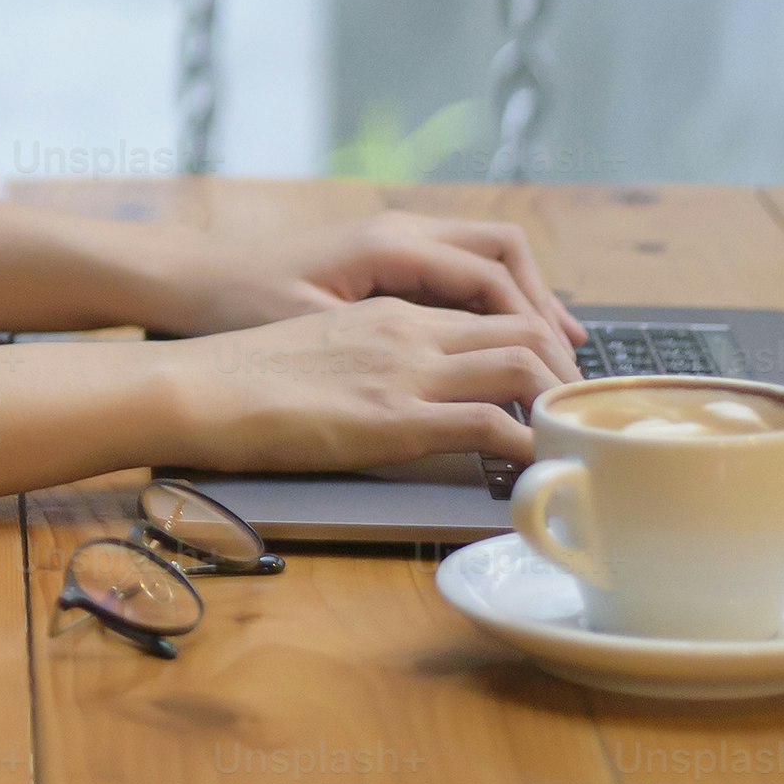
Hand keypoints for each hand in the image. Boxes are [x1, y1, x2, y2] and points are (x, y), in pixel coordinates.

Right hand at [0, 297, 575, 495]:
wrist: (199, 385)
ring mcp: (407, 372)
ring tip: (575, 442)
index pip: (489, 312)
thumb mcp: (320, 348)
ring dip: (561, 404)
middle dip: (567, 370)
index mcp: (391, 313)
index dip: (536, 343)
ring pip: (523, 367)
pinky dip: (529, 446)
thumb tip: (402, 397)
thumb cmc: (242, 377)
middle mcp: (411, 332)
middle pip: (524, 329)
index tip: (555, 381)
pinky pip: (491, 424)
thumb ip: (372, 360)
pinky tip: (540, 471)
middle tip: (584, 414)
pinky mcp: (396, 418)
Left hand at [174, 213, 585, 361]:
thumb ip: (388, 353)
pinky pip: (457, 272)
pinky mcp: (384, 261)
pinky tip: (500, 344)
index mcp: (392, 245)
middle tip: (570, 363)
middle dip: (543, 305)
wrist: (193, 280)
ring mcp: (394, 241)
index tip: (556, 373)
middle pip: (504, 253)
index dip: (533, 325)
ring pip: (484, 258)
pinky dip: (490, 303)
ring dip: (522, 302)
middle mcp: (401, 232)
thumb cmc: (243, 303)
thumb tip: (455, 384)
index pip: (494, 276)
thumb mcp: (315, 332)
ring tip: (554, 355)